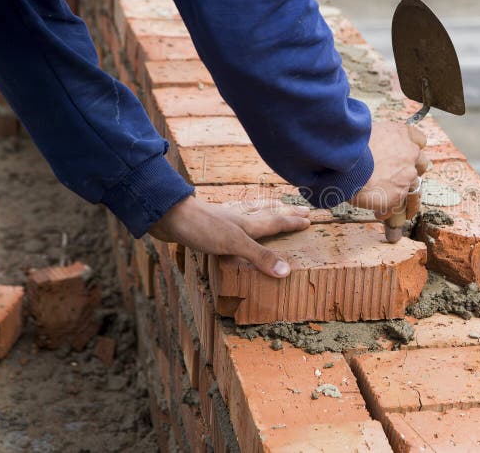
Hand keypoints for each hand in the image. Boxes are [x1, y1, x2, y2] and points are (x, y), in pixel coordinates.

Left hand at [148, 196, 310, 277]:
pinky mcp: (209, 228)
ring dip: (267, 215)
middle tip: (302, 209)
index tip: (310, 219)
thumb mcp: (235, 244)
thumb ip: (260, 257)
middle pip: (268, 215)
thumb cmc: (202, 228)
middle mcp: (239, 221)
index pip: (276, 222)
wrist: (169, 216)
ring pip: (252, 217)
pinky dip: (243, 226)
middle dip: (286, 213)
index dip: (293, 222)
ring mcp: (224, 223)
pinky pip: (234, 227)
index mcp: (248, 224)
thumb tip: (287, 270)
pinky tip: (236, 229)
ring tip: (275, 212)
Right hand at [350, 121, 427, 219]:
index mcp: (401, 134)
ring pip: (412, 186)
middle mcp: (409, 154)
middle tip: (395, 175)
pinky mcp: (398, 195)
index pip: (419, 139)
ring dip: (400, 190)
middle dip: (411, 169)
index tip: (405, 153)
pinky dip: (388, 209)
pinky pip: (397, 206)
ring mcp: (406, 176)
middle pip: (421, 163)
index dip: (412, 147)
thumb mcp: (367, 132)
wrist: (343, 164)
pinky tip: (377, 210)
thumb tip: (376, 145)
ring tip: (384, 196)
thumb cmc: (349, 146)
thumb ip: (380, 138)